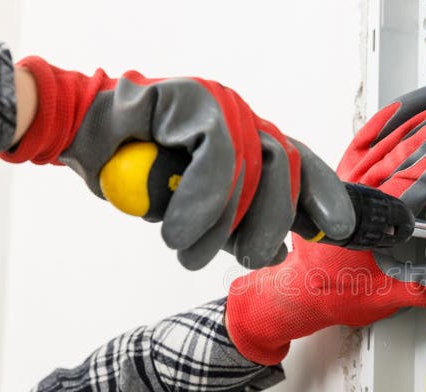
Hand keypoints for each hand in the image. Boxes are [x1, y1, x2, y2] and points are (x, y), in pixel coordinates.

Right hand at [0, 57, 354, 269]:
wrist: (85, 140)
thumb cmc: (144, 178)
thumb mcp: (199, 212)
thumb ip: (238, 226)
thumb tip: (279, 251)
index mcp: (255, 148)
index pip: (304, 169)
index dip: (325, 198)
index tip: (340, 229)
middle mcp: (248, 125)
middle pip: (287, 171)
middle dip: (273, 222)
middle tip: (253, 258)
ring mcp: (225, 108)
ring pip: (253, 167)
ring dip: (222, 222)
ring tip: (188, 250)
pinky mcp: (198, 100)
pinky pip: (218, 156)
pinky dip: (200, 200)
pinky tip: (178, 227)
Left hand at [225, 86, 425, 364]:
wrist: (299, 289)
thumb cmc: (337, 290)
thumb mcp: (391, 295)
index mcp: (375, 215)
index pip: (423, 170)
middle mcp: (362, 188)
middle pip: (416, 143)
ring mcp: (353, 175)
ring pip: (399, 132)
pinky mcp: (348, 171)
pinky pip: (374, 130)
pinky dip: (401, 110)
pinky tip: (424, 98)